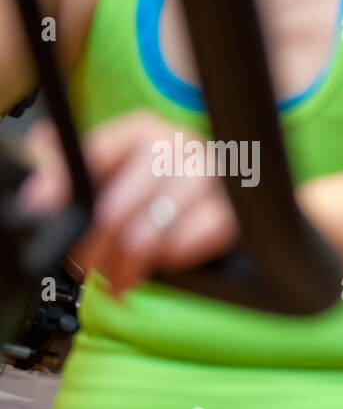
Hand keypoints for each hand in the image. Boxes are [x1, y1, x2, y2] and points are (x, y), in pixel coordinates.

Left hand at [16, 112, 239, 299]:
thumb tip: (39, 199)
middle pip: (117, 210)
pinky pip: (197, 240)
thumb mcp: (112, 166)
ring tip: (119, 279)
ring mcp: (212, 176)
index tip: (48, 221)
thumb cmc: (159, 183)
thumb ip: (66, 171)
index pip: (90, 160)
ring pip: (154, 233)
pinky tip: (165, 263)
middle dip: (94, 250)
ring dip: (130, 265)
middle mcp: (179, 145)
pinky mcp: (237, 208)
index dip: (61, 194)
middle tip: (85, 268)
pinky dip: (177, 256)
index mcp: (142, 129)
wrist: (222, 189)